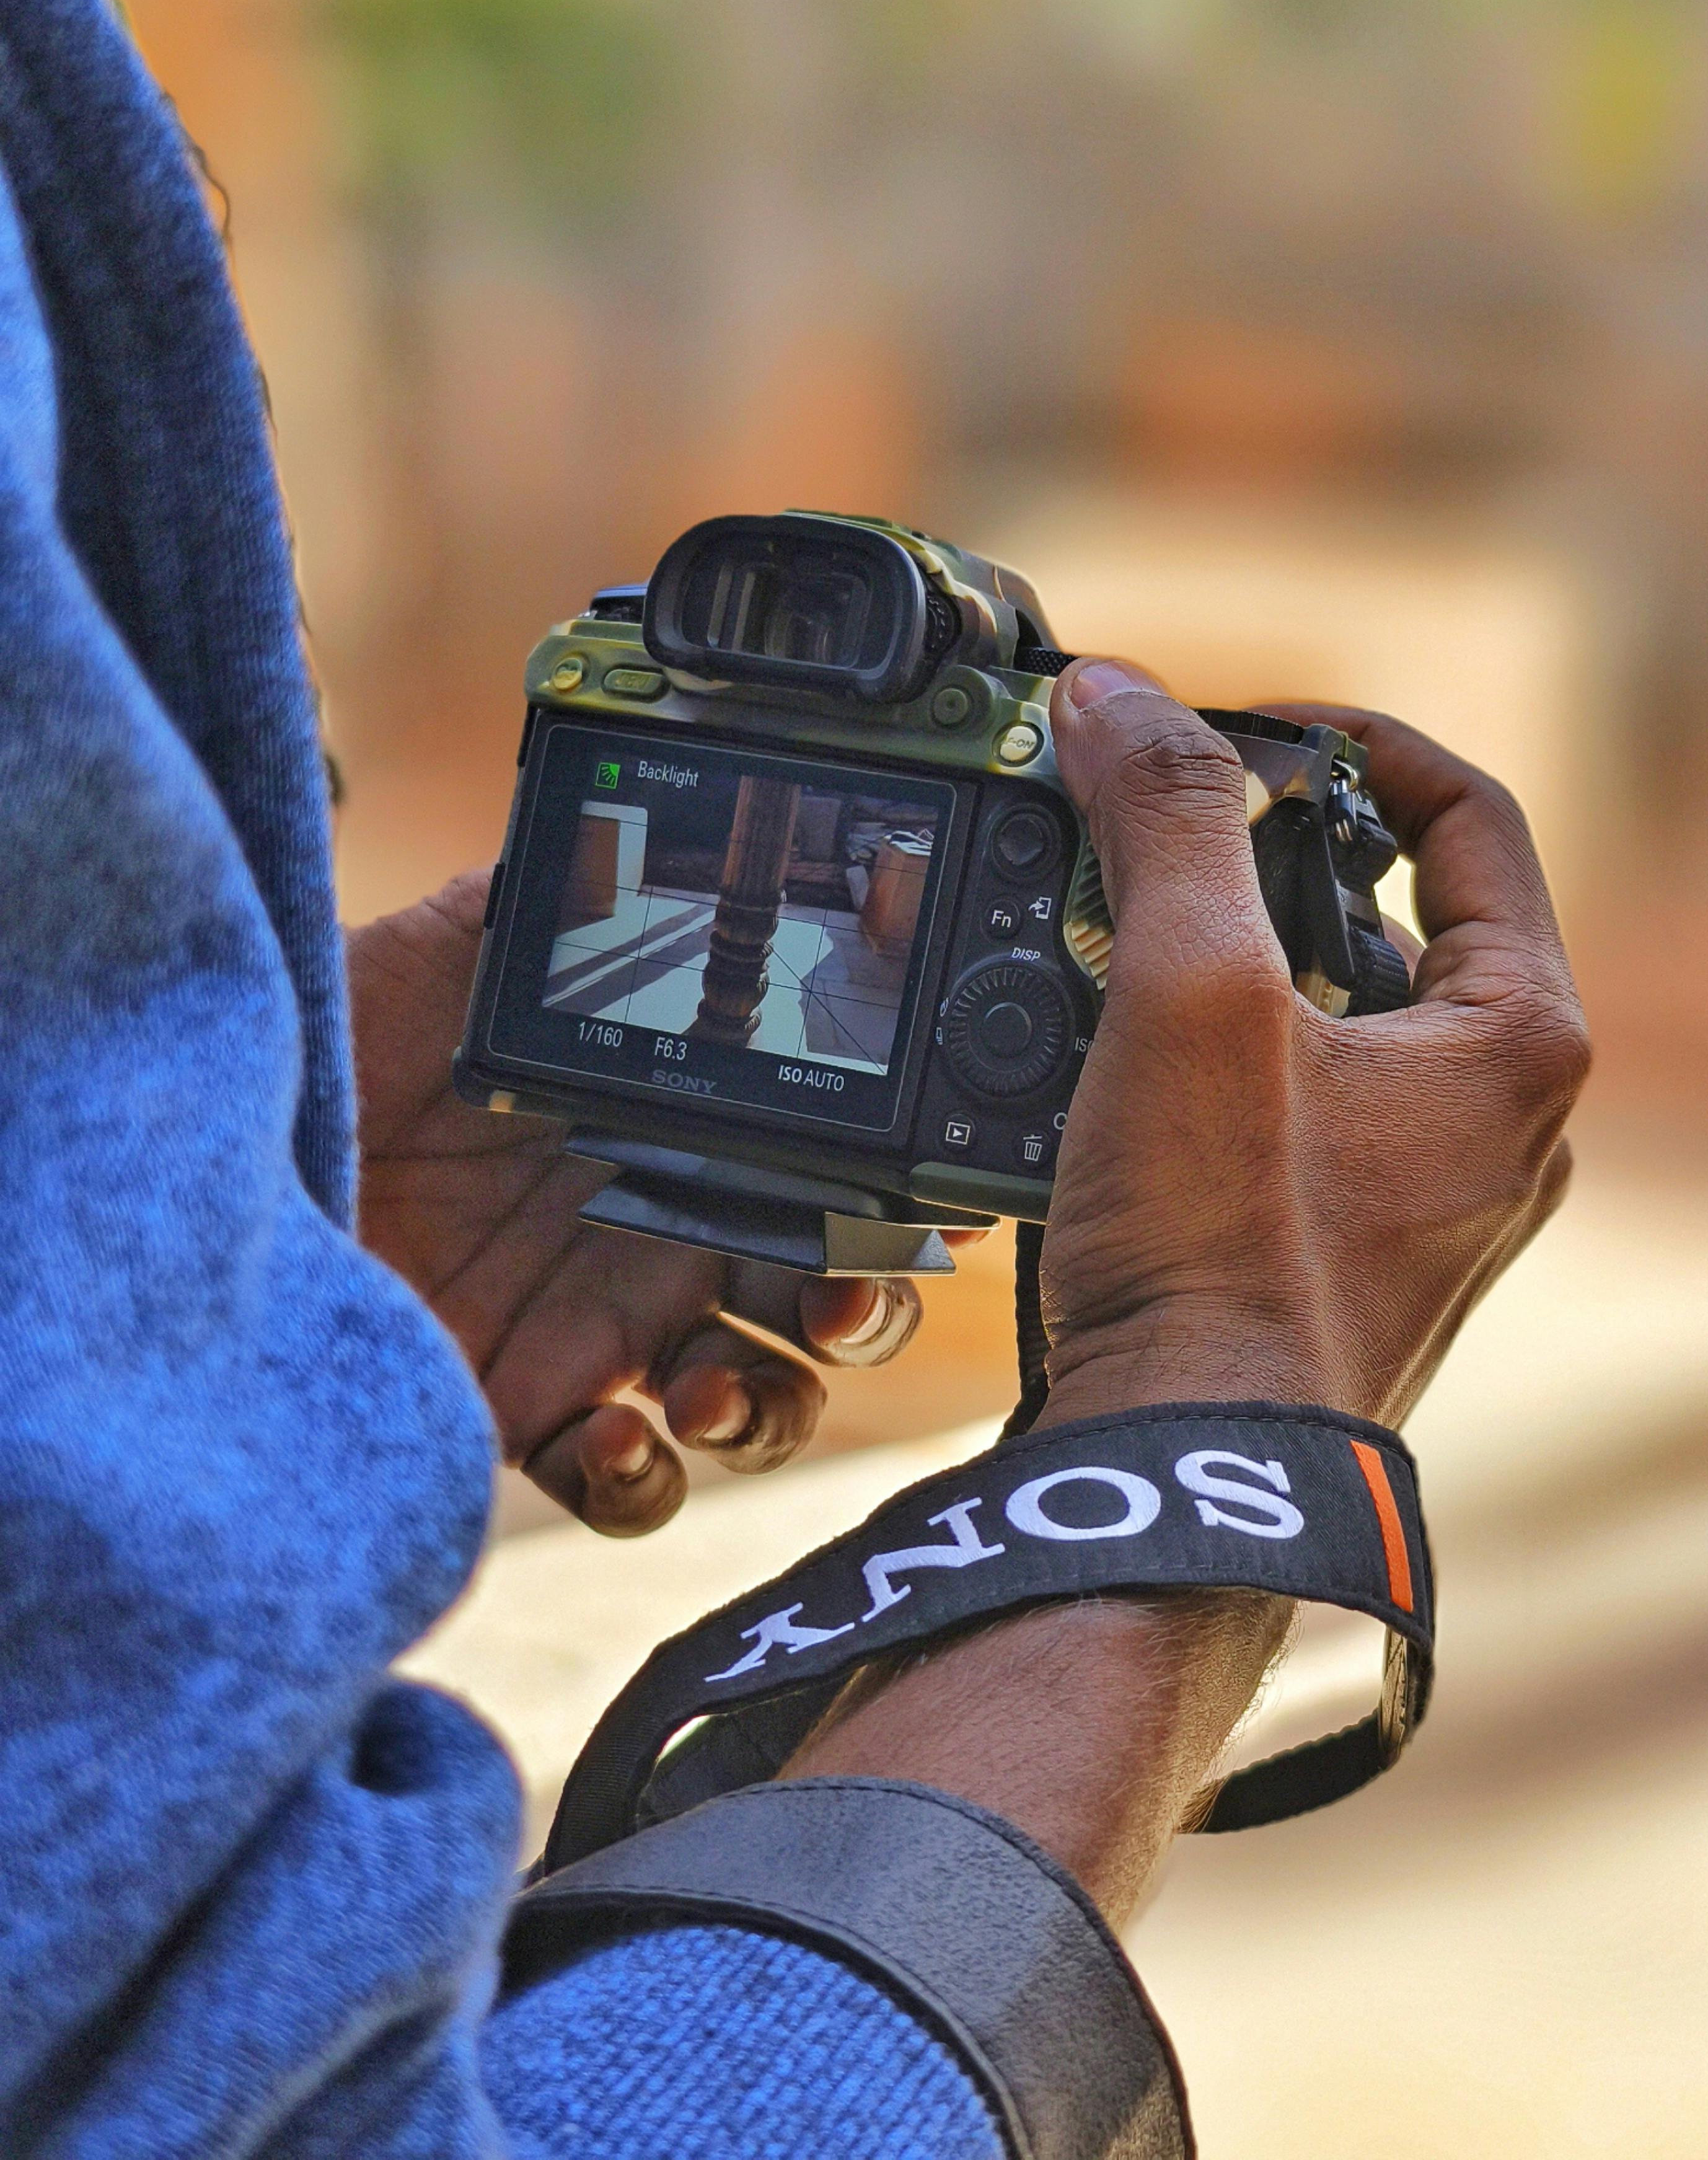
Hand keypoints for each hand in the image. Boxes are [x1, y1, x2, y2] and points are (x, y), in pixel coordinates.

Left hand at [348, 871, 922, 1534]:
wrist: (200, 1168)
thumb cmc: (328, 1044)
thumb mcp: (445, 950)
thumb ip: (559, 894)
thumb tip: (654, 810)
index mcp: (668, 1129)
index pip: (815, 1165)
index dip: (887, 1191)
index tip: (920, 1200)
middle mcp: (652, 1236)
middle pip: (815, 1297)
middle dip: (860, 1309)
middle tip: (841, 1297)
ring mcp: (595, 1336)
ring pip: (750, 1400)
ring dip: (765, 1406)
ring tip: (703, 1387)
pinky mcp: (520, 1417)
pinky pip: (625, 1484)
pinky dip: (644, 1482)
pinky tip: (608, 1440)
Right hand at [794, 674, 1585, 1919]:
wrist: (1175, 1478)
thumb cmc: (1221, 1257)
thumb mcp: (1193, 996)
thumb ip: (1163, 824)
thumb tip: (1117, 696)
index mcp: (1516, 1037)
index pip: (1466, 811)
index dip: (1352, 738)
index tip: (1238, 725)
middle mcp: (1494, 1115)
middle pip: (1384, 908)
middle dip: (1253, 856)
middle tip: (1141, 832)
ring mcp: (1421, 1191)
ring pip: (1320, 1008)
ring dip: (1215, 955)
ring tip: (1100, 936)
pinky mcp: (1337, 1245)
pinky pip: (1278, 1099)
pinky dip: (1199, 1052)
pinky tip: (1100, 1056)